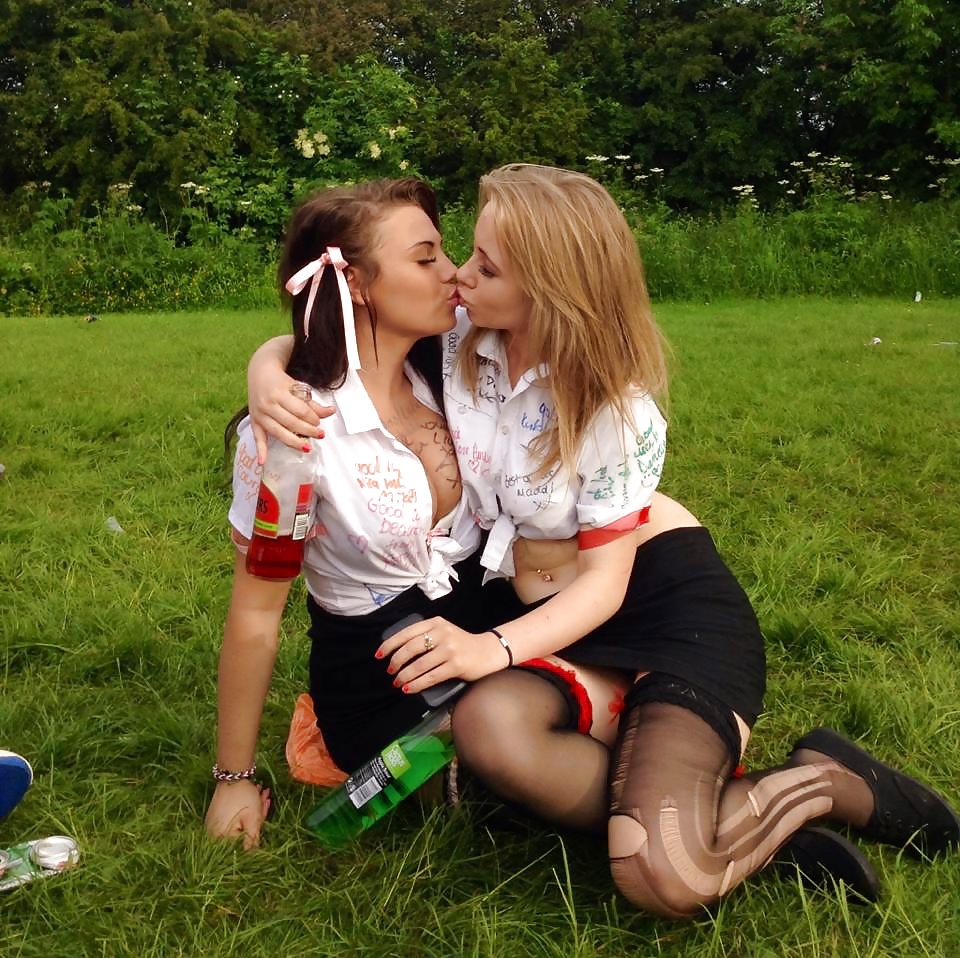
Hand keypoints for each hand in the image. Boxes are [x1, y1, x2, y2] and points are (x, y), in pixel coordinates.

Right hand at [205, 780, 271, 849]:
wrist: (232, 774)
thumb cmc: (243, 797)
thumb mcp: (253, 818)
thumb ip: (253, 840)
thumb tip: (254, 857)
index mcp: (222, 839)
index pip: (242, 846)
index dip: (256, 837)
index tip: (266, 822)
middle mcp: (214, 835)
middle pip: (241, 833)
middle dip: (257, 817)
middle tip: (267, 800)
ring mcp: (214, 825)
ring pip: (239, 823)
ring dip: (253, 811)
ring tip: (264, 794)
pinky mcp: (216, 816)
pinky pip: (233, 818)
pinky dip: (245, 810)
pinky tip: (257, 797)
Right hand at [247, 369, 334, 463]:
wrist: (260, 373)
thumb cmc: (281, 382)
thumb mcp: (298, 388)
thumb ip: (313, 404)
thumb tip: (331, 411)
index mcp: (279, 393)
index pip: (300, 411)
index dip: (312, 418)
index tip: (318, 422)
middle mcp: (268, 404)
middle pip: (291, 423)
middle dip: (307, 431)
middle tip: (319, 434)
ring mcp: (260, 414)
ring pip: (278, 432)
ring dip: (294, 442)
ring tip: (307, 447)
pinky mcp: (254, 421)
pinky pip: (257, 438)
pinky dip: (260, 450)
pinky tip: (263, 461)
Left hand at [376, 617, 510, 693]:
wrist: (488, 651)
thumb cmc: (462, 644)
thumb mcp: (444, 632)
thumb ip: (426, 635)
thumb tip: (398, 651)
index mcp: (435, 623)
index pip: (407, 632)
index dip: (390, 644)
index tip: (379, 655)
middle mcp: (442, 633)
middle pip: (410, 648)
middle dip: (396, 662)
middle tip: (390, 671)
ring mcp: (450, 649)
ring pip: (419, 665)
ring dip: (404, 676)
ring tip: (397, 682)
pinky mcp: (456, 665)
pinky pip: (430, 677)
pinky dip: (416, 684)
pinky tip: (409, 688)